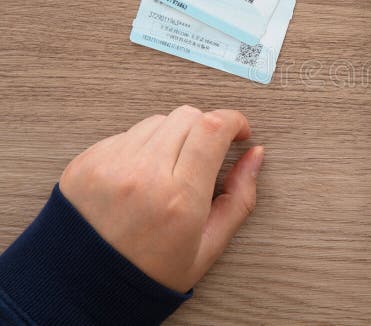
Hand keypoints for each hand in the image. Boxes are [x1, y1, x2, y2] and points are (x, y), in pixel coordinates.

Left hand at [59, 105, 263, 292]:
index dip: (234, 121)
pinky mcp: (87, 162)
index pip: (212, 128)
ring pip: (158, 121)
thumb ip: (239, 197)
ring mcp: (111, 165)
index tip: (239, 131)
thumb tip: (255, 156)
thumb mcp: (208, 247)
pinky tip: (141, 178)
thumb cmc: (148, 274)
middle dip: (207, 129)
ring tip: (170, 170)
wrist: (83, 288)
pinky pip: (127, 135)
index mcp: (179, 198)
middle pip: (188, 116)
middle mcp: (144, 175)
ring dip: (174, 136)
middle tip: (207, 154)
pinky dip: (143, 148)